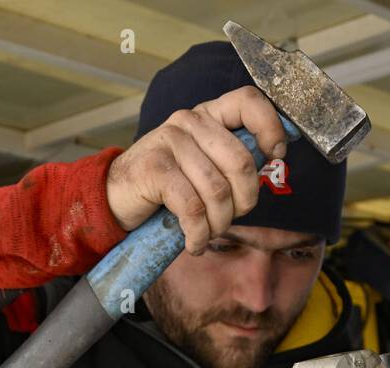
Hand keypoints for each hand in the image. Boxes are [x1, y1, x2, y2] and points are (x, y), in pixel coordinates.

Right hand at [104, 86, 287, 252]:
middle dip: (244, 202)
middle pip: (241, 162)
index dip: (271, 128)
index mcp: (208, 115)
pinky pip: (193, 208)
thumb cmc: (166, 185)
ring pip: (218, 191)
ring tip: (208, 233)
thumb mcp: (202, 164)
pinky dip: (198, 234)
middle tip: (231, 218)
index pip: (249, 102)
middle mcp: (190, 121)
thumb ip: (231, 158)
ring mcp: (171, 142)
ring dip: (219, 224)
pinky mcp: (156, 168)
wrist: (115, 196)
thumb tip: (273, 159)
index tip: (275, 156)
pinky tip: (194, 243)